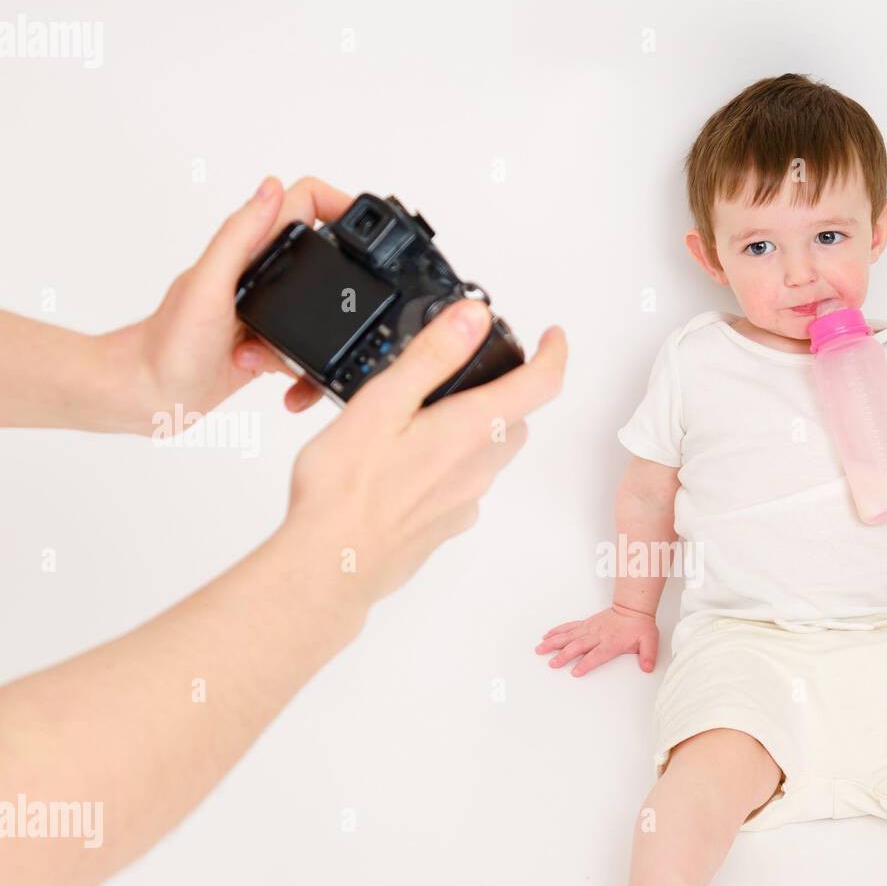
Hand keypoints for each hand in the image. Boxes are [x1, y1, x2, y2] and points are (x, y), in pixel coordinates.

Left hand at [137, 175, 352, 419]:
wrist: (149, 396)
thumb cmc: (167, 344)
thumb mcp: (209, 285)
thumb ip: (240, 237)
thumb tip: (272, 187)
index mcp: (248, 251)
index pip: (304, 203)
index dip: (339, 203)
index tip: (364, 229)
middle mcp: (261, 275)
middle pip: (324, 256)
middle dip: (343, 282)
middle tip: (359, 306)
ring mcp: (266, 312)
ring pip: (320, 311)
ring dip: (319, 339)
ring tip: (288, 355)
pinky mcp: (268, 346)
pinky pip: (304, 352)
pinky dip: (303, 372)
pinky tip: (285, 383)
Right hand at [284, 296, 565, 610]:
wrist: (331, 566)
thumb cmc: (346, 490)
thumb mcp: (382, 404)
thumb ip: (432, 358)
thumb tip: (473, 319)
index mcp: (471, 430)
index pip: (541, 385)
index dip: (554, 354)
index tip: (553, 337)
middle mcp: (479, 468)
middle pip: (517, 420)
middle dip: (505, 391)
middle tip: (471, 373)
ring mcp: (465, 501)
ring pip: (490, 453)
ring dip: (476, 428)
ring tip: (424, 416)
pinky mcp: (447, 525)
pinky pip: (465, 485)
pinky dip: (450, 464)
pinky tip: (405, 465)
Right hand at [535, 605, 658, 675]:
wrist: (633, 608)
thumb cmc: (639, 626)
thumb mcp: (649, 641)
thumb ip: (648, 655)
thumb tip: (648, 667)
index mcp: (611, 642)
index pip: (596, 655)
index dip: (585, 664)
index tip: (575, 672)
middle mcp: (597, 635)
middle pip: (577, 646)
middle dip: (564, 656)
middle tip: (552, 664)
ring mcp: (589, 628)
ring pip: (568, 636)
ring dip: (553, 643)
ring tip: (540, 649)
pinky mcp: (585, 624)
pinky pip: (569, 627)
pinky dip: (557, 632)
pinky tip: (547, 636)